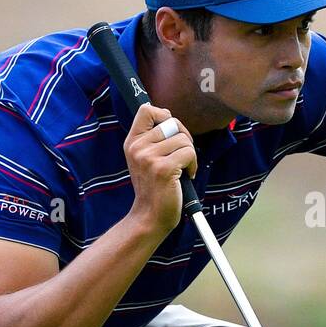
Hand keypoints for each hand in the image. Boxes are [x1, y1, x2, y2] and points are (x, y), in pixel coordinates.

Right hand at [122, 106, 196, 232]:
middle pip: (172, 123)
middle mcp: (137, 147)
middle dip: (184, 137)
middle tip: (182, 156)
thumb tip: (167, 113)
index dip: (164, 115)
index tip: (171, 131)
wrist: (150, 216)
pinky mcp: (163, 169)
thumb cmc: (154, 187)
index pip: (146, 110)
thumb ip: (153, 137)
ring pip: (183, 139)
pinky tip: (185, 176)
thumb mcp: (145, 158)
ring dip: (189, 155)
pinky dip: (193, 165)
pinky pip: (189, 152)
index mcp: (132, 142)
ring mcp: (149, 158)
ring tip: (182, 169)